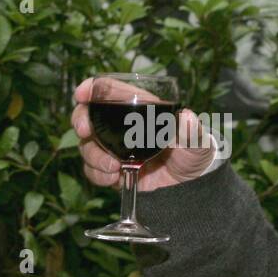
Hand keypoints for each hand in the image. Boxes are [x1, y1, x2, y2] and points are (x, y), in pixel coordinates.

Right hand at [72, 76, 215, 192]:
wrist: (191, 187)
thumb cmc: (194, 154)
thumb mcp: (197, 142)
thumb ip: (191, 132)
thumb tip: (187, 117)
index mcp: (140, 109)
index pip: (110, 91)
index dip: (91, 89)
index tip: (81, 95)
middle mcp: (121, 127)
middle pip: (88, 116)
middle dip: (80, 121)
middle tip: (85, 132)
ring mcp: (114, 149)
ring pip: (87, 146)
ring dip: (94, 156)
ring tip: (114, 167)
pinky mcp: (113, 171)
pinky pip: (93, 171)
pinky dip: (98, 175)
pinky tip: (115, 178)